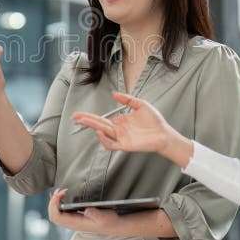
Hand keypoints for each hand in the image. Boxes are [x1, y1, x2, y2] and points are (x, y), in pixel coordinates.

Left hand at [47, 188, 118, 234]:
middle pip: (53, 216)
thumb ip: (95, 214)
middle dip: (52, 202)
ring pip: (56, 214)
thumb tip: (87, 210)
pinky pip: (62, 212)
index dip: (54, 204)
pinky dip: (59, 203)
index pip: (57, 217)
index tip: (61, 193)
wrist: (116, 225)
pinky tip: (63, 196)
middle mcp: (73, 224)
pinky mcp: (76, 218)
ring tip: (59, 192)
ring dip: (55, 202)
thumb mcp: (104, 217)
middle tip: (59, 191)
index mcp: (77, 224)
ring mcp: (74, 221)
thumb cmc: (110, 222)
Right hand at [72, 92, 193, 167]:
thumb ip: (127, 100)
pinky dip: (104, 139)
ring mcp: (120, 138)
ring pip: (102, 132)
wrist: (164, 133)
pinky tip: (99, 131)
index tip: (79, 114)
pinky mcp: (125, 145)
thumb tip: (114, 94)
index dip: (90, 116)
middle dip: (86, 121)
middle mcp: (118, 129)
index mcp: (120, 121)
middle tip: (75, 117)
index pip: (101, 118)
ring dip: (92, 127)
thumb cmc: (155, 121)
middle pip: (98, 124)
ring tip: (83, 121)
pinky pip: (111, 145)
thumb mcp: (141, 104)